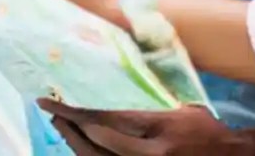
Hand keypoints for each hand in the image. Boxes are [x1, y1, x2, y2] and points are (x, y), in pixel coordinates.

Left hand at [37, 101, 254, 155]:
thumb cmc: (206, 131)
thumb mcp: (180, 111)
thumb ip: (147, 115)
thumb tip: (110, 114)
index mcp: (156, 128)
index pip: (103, 119)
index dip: (72, 112)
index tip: (47, 104)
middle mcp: (148, 153)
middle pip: (94, 144)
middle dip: (69, 130)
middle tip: (54, 116)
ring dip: (77, 147)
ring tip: (65, 132)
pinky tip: (85, 150)